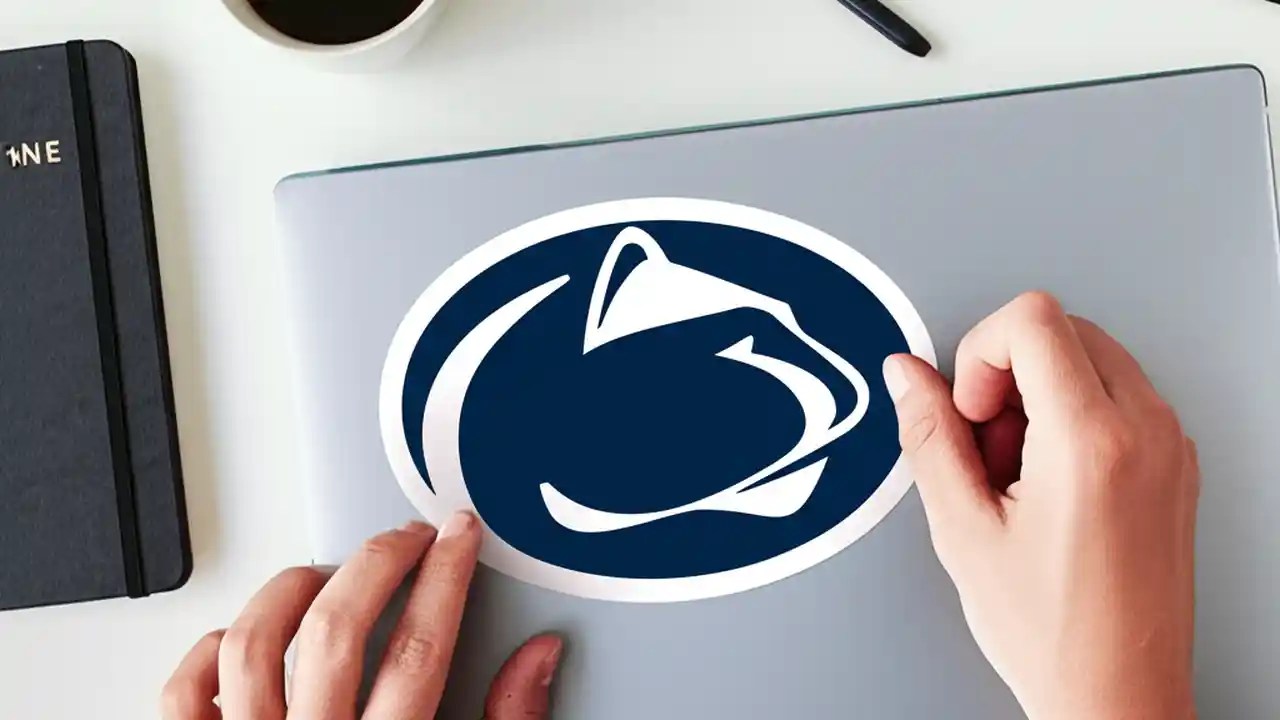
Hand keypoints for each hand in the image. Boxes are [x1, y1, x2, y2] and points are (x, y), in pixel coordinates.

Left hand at [161, 512, 561, 719]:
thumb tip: (537, 659)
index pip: (420, 649)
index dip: (445, 578)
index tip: (459, 538)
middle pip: (339, 629)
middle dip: (380, 562)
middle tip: (408, 538)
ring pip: (257, 644)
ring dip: (296, 588)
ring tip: (330, 573)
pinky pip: (186, 691)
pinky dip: (215, 647)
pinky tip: (252, 633)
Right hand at [884, 293, 1198, 719]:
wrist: (1119, 696)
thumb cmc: (1053, 633)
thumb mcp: (963, 531)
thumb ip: (930, 437)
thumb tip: (908, 376)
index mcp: (1091, 441)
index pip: (1033, 319)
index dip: (980, 351)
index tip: (971, 411)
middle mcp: (1145, 430)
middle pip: (1063, 330)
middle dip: (1007, 372)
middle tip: (988, 444)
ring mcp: (1169, 444)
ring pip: (1090, 357)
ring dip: (1039, 393)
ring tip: (1018, 474)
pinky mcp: (1175, 462)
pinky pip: (1118, 396)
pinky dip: (1073, 416)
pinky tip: (1048, 484)